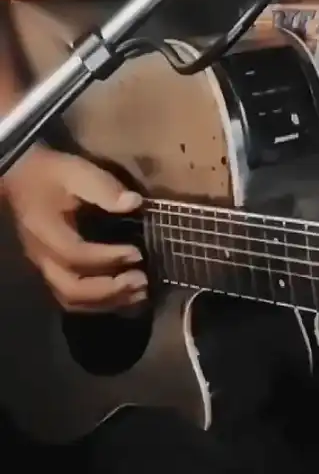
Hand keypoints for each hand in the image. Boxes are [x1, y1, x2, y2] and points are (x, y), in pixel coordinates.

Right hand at [4, 145, 146, 312]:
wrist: (20, 177)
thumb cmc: (50, 174)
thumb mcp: (76, 171)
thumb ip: (104, 188)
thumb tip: (135, 204)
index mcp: (46, 232)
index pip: (76, 255)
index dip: (107, 258)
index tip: (137, 253)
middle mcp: (42, 257)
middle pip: (72, 290)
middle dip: (109, 290)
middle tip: (142, 281)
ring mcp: (44, 267)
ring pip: (71, 300)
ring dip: (106, 302)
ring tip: (138, 295)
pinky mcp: (50, 269)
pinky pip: (71, 297)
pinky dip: (97, 303)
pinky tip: (120, 297)